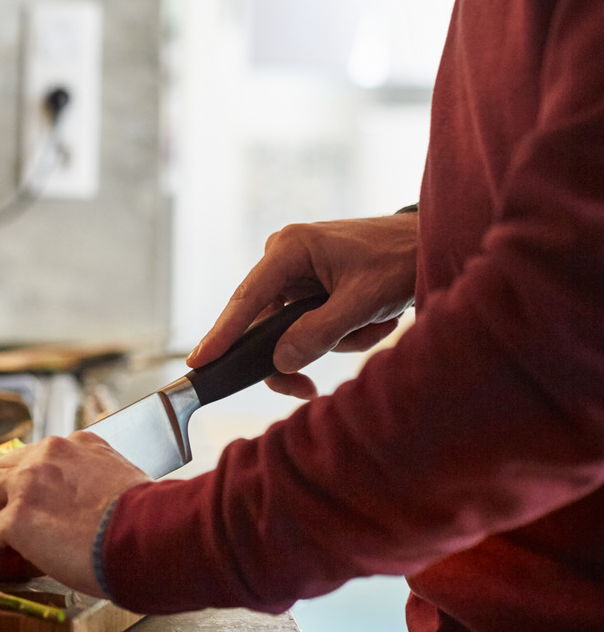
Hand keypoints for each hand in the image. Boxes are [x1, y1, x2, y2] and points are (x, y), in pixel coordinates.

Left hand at [0, 433, 148, 595]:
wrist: (159, 537)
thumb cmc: (156, 523)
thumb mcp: (126, 486)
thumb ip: (97, 488)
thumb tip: (89, 519)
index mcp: (79, 445)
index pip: (33, 459)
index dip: (19, 488)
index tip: (17, 510)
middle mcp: (49, 454)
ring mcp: (29, 483)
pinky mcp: (18, 517)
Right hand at [187, 214, 417, 398]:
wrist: (432, 242)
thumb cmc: (400, 260)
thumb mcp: (363, 301)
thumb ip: (319, 333)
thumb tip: (280, 362)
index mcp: (289, 248)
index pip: (247, 299)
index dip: (222, 335)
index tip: (198, 362)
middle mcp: (284, 257)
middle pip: (266, 324)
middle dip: (300, 351)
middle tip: (307, 389)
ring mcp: (297, 272)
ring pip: (292, 331)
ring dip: (335, 339)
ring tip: (375, 323)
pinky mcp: (311, 285)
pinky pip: (309, 325)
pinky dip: (342, 332)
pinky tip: (372, 319)